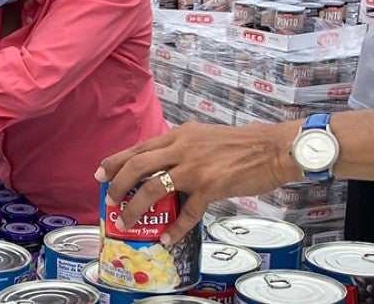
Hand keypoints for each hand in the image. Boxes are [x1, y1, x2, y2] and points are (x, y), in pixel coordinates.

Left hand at [95, 121, 302, 243]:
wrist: (274, 148)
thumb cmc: (240, 144)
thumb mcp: (202, 137)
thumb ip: (181, 147)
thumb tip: (161, 164)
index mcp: (179, 136)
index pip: (138, 147)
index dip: (115, 161)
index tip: (100, 173)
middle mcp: (182, 149)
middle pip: (137, 166)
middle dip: (117, 185)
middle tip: (110, 200)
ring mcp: (195, 168)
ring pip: (153, 189)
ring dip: (136, 208)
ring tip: (128, 221)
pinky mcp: (212, 187)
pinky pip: (187, 212)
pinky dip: (174, 228)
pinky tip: (167, 238)